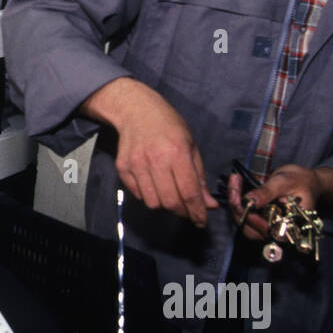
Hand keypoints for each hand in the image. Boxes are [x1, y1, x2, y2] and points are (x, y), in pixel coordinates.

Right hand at [82, 77, 217, 226]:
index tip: (201, 221)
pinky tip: (154, 184)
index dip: (197, 212)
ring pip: (153, 203)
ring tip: (170, 194)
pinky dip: (149, 196)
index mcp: (177, 152)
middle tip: (187, 210)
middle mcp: (156, 160)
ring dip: (164, 205)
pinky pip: (138, 195)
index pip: (189, 192)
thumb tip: (209, 205)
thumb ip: (199, 177)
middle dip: (182, 212)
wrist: (136, 110)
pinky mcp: (123, 168)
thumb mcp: (191, 146)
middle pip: (170, 202)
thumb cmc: (169, 126)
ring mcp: (136, 164)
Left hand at [227, 163, 332, 240]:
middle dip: (237, 206)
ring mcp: (268, 228)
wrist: (307, 181)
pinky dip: (238, 202)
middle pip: (250, 229)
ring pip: (244, 223)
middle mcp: (278, 233)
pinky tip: (236, 185)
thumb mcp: (284, 182)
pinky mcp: (260, 221)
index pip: (265, 229)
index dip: (248, 216)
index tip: (238, 197)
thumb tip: (250, 202)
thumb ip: (267, 192)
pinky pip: (245, 216)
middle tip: (234, 182)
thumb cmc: (301, 181)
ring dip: (235, 203)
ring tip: (235, 181)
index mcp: (290, 228)